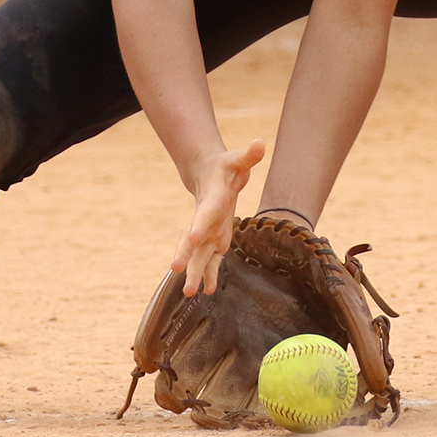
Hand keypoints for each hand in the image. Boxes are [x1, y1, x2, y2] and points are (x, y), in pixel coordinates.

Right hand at [173, 139, 265, 296]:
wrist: (210, 175)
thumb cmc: (226, 167)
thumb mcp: (238, 160)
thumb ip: (249, 155)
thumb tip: (260, 143)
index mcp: (211, 201)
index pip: (205, 213)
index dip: (200, 224)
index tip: (194, 236)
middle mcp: (205, 220)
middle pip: (192, 239)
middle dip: (186, 254)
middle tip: (176, 269)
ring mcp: (207, 233)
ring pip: (198, 255)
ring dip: (194, 273)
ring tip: (188, 293)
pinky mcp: (214, 241)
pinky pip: (209, 261)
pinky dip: (208, 275)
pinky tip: (207, 291)